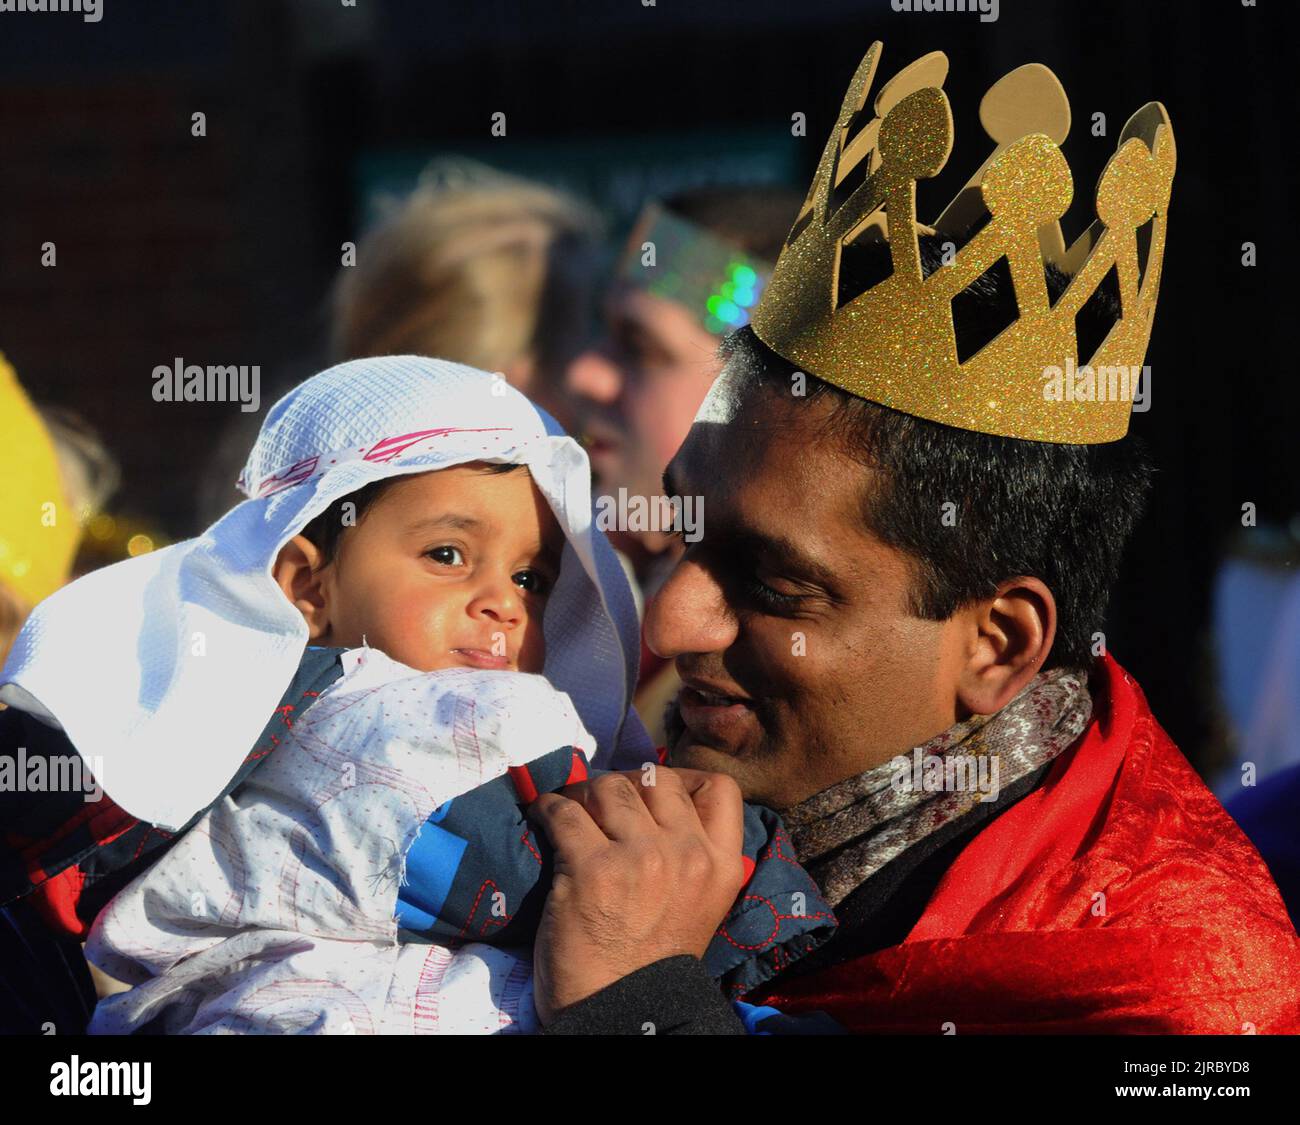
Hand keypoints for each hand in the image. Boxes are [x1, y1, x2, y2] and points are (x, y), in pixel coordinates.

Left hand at [527, 765, 745, 1024]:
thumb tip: (658, 806)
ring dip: (584, 794)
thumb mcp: (700, 906)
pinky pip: (564, 812)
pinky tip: (544, 817)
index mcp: (721, 865)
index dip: (683, 778)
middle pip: (655, 778)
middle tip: (601, 802)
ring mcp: (640, 858)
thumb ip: (693, 858)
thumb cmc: (652, 963)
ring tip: (571, 809)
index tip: (653, 789)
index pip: (720, 787)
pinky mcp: (590, 868)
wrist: (618, 1012)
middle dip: (624, 784)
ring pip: (609, 788)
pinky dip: (548, 808)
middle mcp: (687, 854)